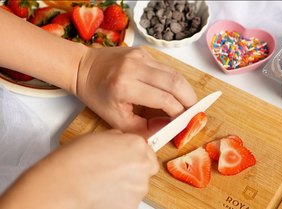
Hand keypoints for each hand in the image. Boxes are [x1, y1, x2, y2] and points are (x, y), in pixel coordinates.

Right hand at [0, 130, 157, 208]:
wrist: (63, 186)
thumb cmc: (74, 161)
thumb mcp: (98, 137)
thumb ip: (118, 139)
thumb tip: (122, 141)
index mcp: (136, 145)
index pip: (148, 150)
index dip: (136, 155)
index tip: (128, 158)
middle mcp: (142, 165)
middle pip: (147, 167)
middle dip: (136, 168)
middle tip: (116, 171)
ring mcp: (139, 187)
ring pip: (139, 184)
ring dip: (127, 183)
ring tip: (105, 182)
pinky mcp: (132, 205)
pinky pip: (130, 199)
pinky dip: (121, 197)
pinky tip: (104, 193)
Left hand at [76, 46, 196, 136]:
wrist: (83, 67)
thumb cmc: (97, 96)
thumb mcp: (117, 120)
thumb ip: (145, 128)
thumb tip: (169, 127)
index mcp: (125, 86)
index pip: (164, 100)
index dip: (178, 113)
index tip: (183, 122)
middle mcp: (134, 68)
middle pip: (175, 82)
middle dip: (190, 99)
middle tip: (194, 111)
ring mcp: (141, 56)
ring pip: (175, 73)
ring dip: (185, 89)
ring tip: (188, 102)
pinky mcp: (144, 51)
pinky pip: (167, 68)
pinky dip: (174, 81)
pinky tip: (174, 91)